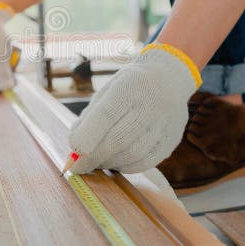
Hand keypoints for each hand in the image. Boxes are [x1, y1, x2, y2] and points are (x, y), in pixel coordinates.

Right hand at [0, 0, 15, 91]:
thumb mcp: (1, 56)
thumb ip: (3, 73)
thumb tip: (6, 89)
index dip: (5, 85)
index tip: (17, 78)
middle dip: (6, 73)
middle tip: (13, 62)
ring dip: (5, 65)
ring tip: (9, 53)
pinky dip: (3, 58)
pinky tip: (6, 49)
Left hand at [68, 44, 200, 173]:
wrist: (168, 79)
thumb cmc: (129, 87)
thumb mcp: (107, 90)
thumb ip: (90, 115)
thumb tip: (75, 145)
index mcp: (129, 86)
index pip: (107, 114)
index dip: (88, 135)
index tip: (73, 150)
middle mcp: (150, 105)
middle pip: (119, 139)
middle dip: (94, 157)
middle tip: (79, 166)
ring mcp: (164, 124)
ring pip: (132, 154)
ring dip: (109, 162)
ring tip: (97, 162)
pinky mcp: (171, 140)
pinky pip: (146, 162)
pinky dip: (126, 166)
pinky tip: (115, 162)